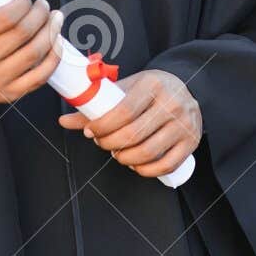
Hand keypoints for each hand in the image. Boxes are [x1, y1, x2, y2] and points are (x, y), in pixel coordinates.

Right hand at [0, 0, 62, 110]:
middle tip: (44, 6)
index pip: (5, 17)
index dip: (23, 4)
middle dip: (41, 15)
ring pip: (34, 54)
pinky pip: (40, 77)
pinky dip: (54, 57)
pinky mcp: (10, 94)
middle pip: (23, 34)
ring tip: (55, 19)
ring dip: (51, 32)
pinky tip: (57, 41)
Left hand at [58, 69, 201, 179]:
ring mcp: (184, 124)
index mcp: (153, 85)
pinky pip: (166, 165)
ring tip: (118, 153)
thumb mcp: (126, 89)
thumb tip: (64, 121)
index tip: (91, 132)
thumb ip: (97, 106)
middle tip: (102, 143)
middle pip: (133, 134)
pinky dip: (146, 171)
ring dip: (125, 159)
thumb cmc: (150, 90)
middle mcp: (172, 103)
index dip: (102, 127)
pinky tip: (136, 165)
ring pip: (148, 152)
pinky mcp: (191, 141)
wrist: (186, 88)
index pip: (123, 111)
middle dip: (110, 144)